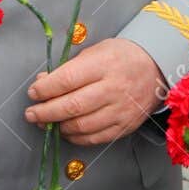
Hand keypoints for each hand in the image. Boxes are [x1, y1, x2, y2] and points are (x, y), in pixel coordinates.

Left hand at [24, 38, 163, 143]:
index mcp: (104, 64)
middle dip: (46, 112)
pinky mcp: (125, 126)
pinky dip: (76, 137)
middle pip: (72, 106)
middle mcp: (113, 88)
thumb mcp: (96, 51)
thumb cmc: (122, 56)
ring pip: (82, 125)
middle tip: (32, 113)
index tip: (33, 92)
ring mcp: (121, 110)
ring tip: (46, 122)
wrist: (157, 68)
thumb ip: (69, 68)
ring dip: (58, 126)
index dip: (45, 89)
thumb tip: (43, 83)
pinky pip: (95, 137)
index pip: (67, 80)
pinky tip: (66, 130)